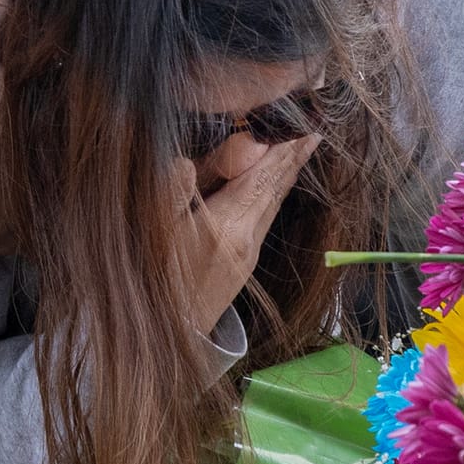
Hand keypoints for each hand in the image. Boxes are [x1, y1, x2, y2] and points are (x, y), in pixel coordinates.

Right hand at [176, 136, 319, 335]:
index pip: (262, 175)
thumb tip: (207, 154)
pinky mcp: (243, 267)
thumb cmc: (149, 276)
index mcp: (227, 223)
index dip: (282, 148)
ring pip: (273, 204)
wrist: (160, 338)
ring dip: (287, 174)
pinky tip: (274, 189)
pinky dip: (274, 193)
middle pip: (274, 189)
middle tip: (314, 130)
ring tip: (302, 151)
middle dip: (292, 158)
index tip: (305, 125)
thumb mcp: (156, 225)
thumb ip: (180, 184)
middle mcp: (246, 238)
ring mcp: (247, 255)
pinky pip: (265, 218)